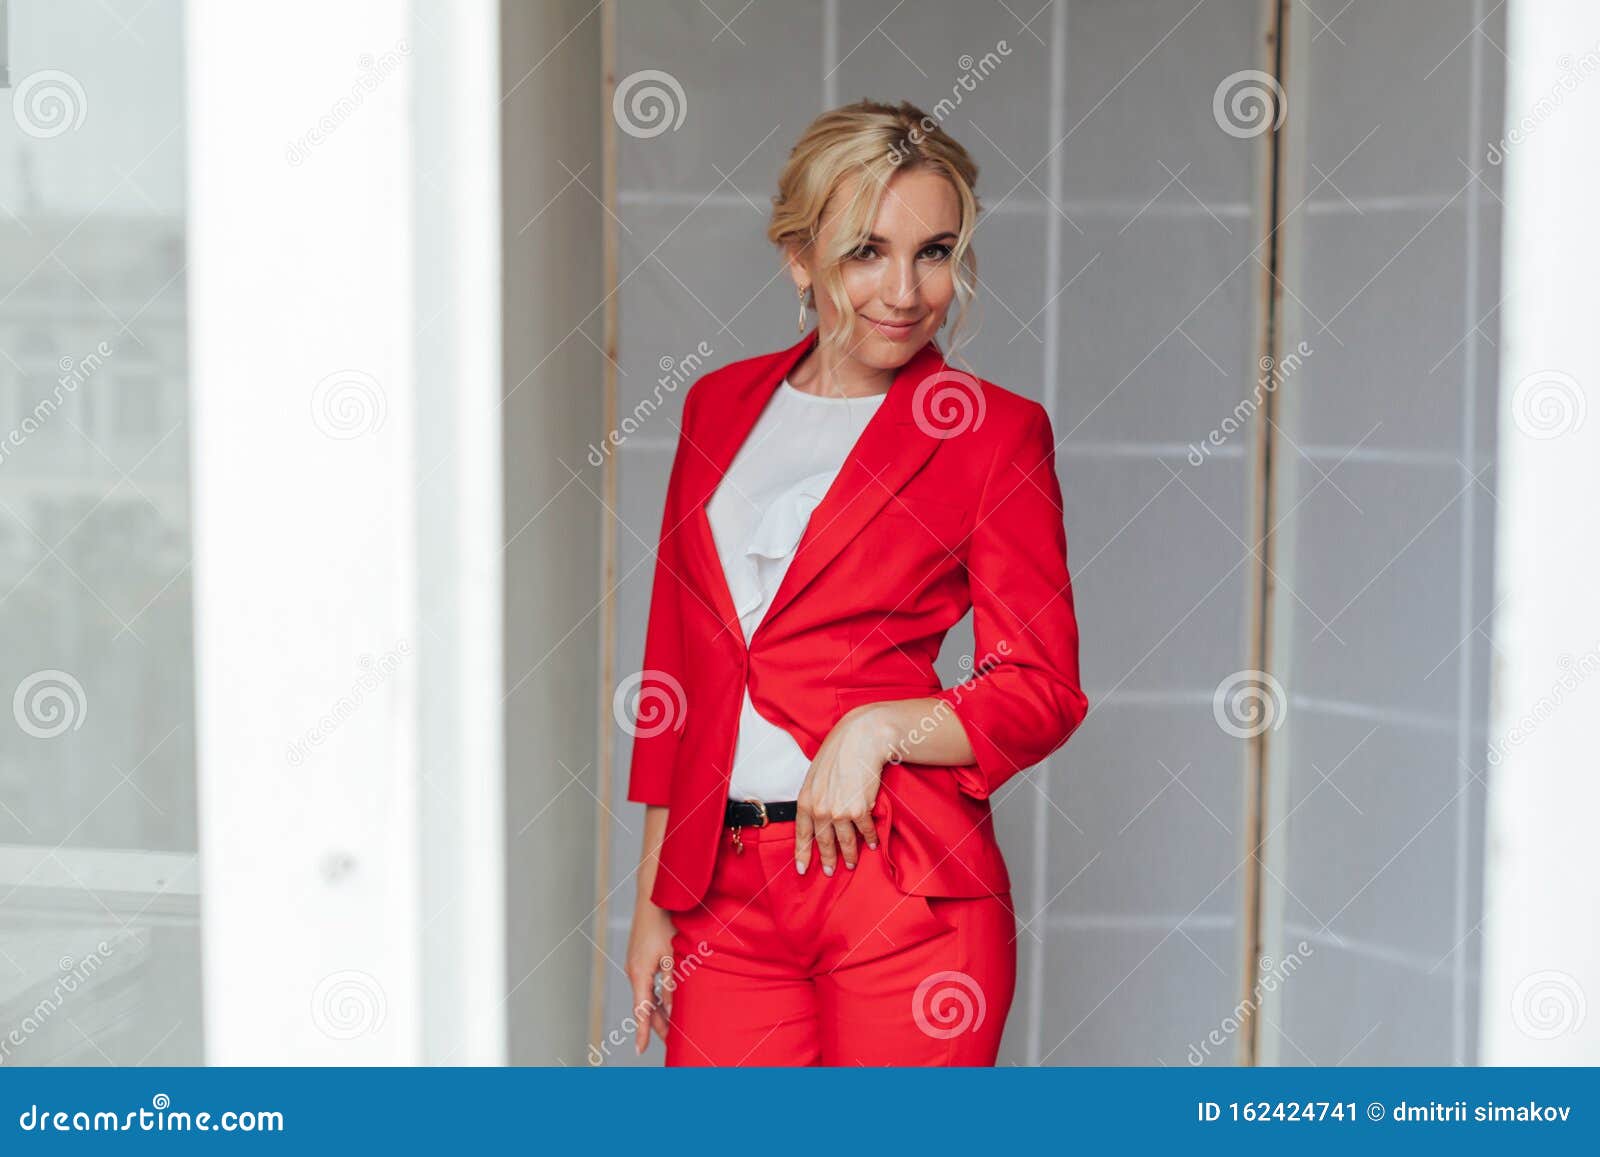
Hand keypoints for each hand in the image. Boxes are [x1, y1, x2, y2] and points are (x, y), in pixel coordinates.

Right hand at [625, 898, 677, 1054]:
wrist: (654, 897)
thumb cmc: (664, 923)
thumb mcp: (671, 956)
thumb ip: (672, 982)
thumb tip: (673, 1006)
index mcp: (640, 973)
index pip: (642, 1010)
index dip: (643, 1031)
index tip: (641, 1050)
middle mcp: (634, 970)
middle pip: (645, 1004)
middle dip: (657, 1023)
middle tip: (671, 1041)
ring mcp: (636, 963)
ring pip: (648, 993)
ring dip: (659, 1008)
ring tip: (672, 1025)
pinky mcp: (641, 956)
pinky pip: (648, 982)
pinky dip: (658, 994)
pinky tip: (668, 1000)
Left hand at [795, 705, 892, 875]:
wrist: (859, 741)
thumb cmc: (837, 753)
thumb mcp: (815, 775)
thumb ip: (814, 797)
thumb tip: (818, 816)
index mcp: (805, 800)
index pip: (802, 834)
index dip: (802, 853)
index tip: (803, 868)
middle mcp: (820, 810)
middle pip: (824, 842)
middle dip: (828, 859)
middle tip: (830, 871)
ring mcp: (840, 812)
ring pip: (845, 842)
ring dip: (850, 855)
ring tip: (852, 863)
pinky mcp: (860, 811)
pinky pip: (865, 831)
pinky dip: (869, 838)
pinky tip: (872, 843)